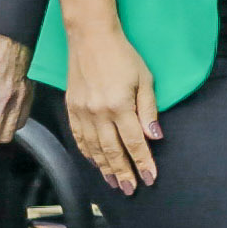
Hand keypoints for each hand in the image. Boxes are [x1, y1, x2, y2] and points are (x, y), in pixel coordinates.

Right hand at [63, 26, 160, 194]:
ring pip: (94, 149)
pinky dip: (88, 153)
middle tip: (131, 189)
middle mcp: (98, 113)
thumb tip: (155, 137)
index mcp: (119, 106)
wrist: (90, 38)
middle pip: (113, 151)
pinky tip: (95, 163)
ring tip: (114, 183)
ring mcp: (82, 112)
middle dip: (123, 172)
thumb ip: (149, 109)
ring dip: (105, 168)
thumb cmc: (123, 56)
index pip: (134, 142)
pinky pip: (79, 138)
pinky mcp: (71, 108)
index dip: (143, 162)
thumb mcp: (145, 79)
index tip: (150, 178)